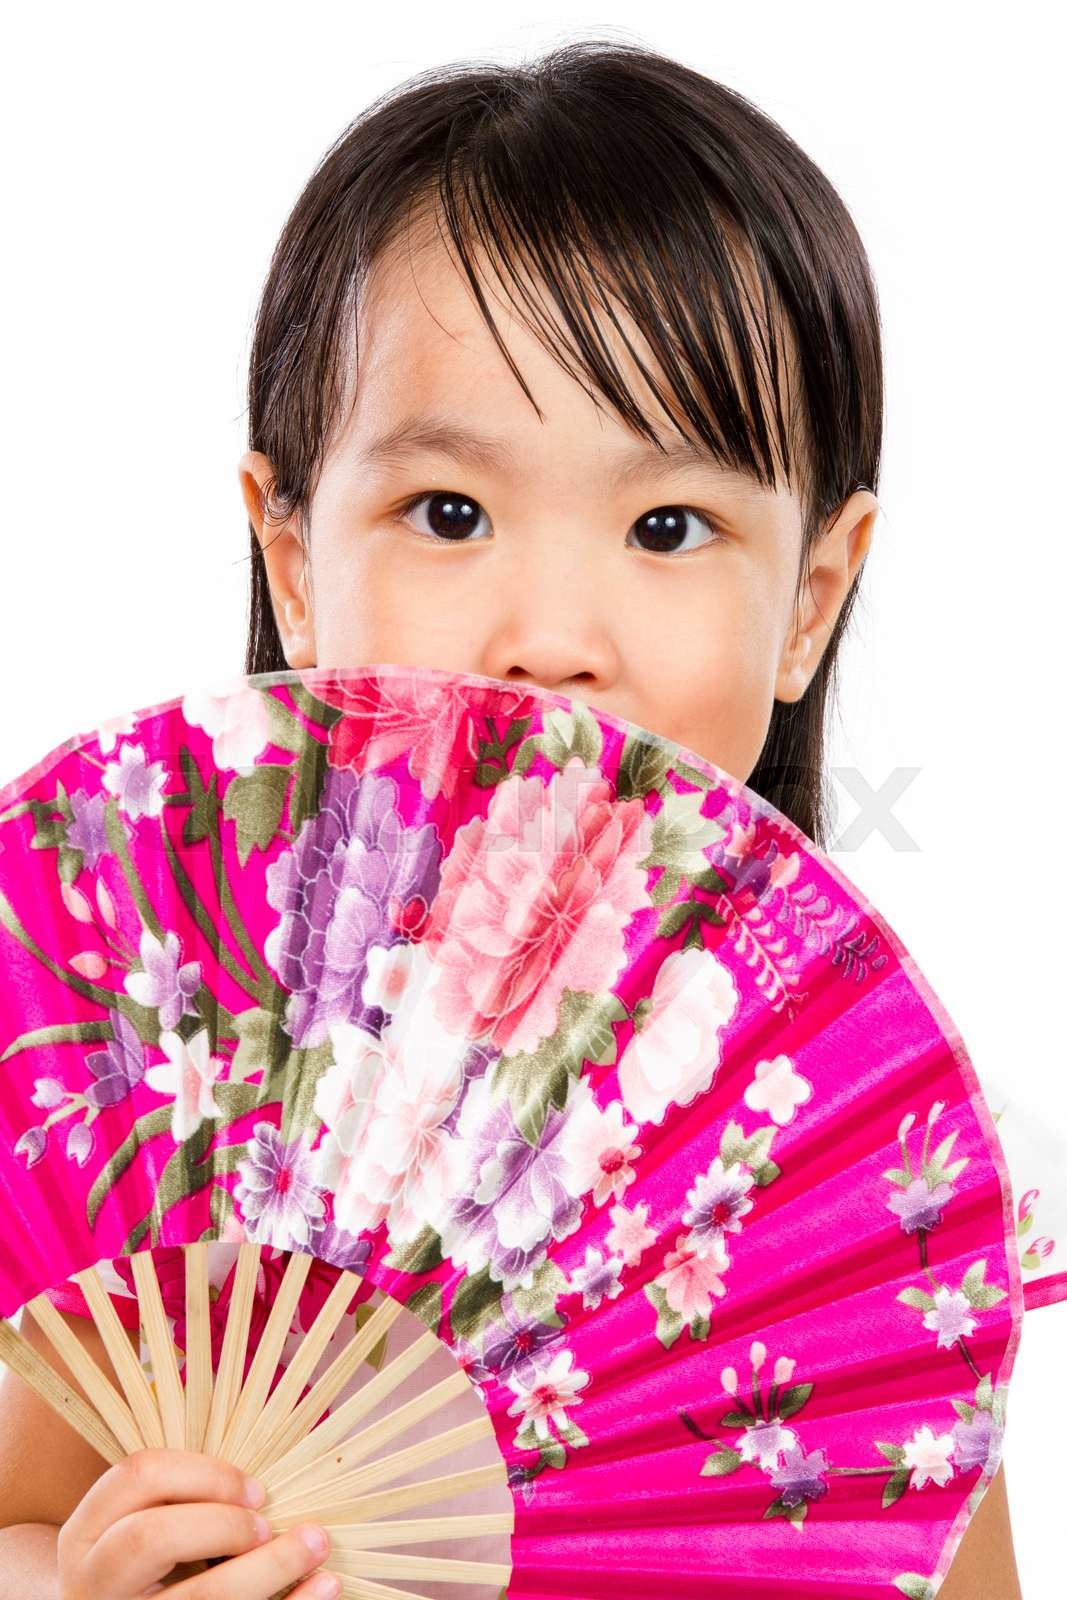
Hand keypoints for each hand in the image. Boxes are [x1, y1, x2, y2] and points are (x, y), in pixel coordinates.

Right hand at [56, 1448, 339, 1599]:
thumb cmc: (139, 1564)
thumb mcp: (134, 1523)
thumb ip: (175, 1497)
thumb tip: (267, 1478)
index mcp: (87, 1531)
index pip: (138, 1475)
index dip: (205, 1474)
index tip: (257, 1488)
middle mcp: (95, 1579)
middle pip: (152, 1538)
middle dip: (224, 1523)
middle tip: (269, 1524)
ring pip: (197, 1598)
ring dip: (270, 1568)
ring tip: (315, 1545)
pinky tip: (324, 1587)